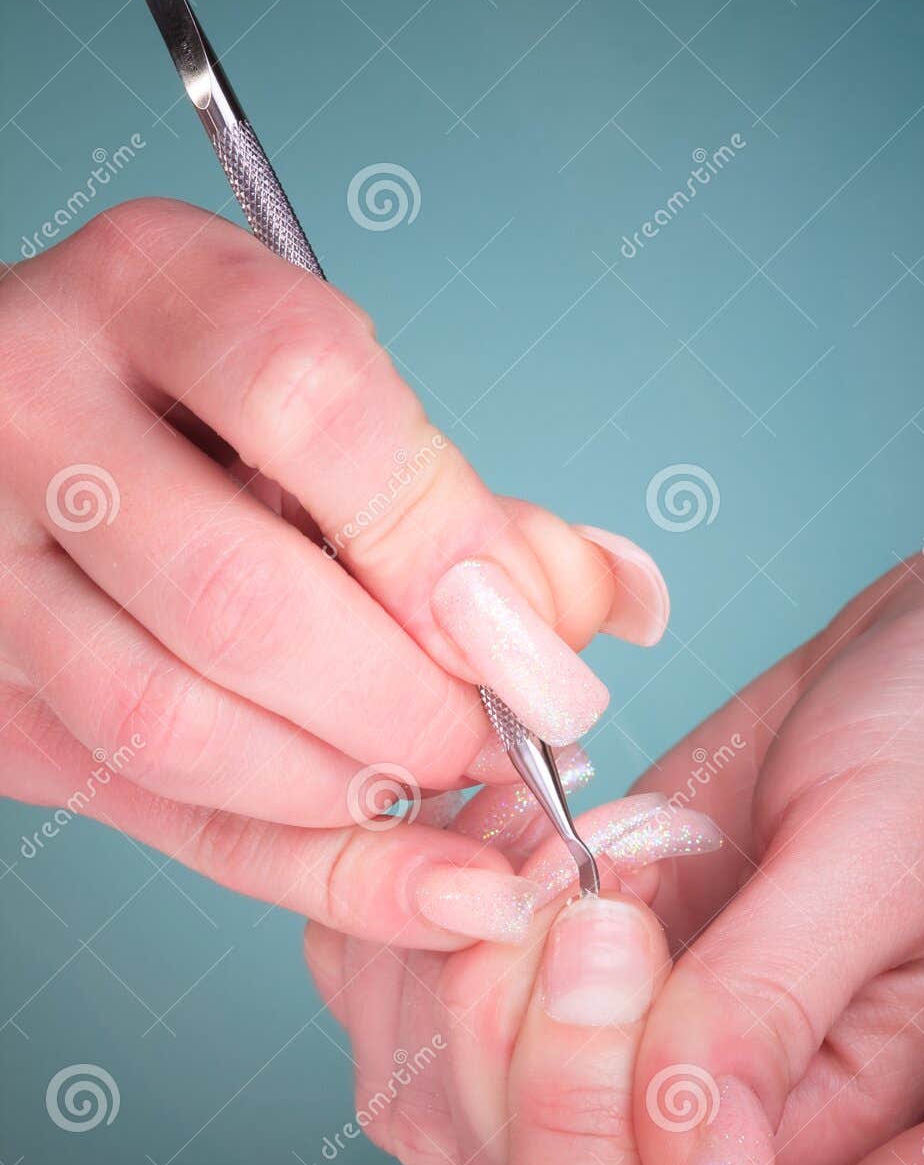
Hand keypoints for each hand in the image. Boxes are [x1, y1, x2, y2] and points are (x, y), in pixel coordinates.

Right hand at [1, 199, 667, 945]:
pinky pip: (153, 810)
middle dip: (408, 704)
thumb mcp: (332, 387)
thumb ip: (464, 494)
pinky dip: (305, 864)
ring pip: (171, 725)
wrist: (24, 430)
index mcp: (149, 289)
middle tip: (504, 739)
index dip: (444, 545)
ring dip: (349, 794)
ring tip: (449, 788)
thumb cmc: (207, 405)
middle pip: (238, 596)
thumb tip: (622, 605)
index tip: (537, 647)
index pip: (309, 404)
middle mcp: (35, 412)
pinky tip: (417, 875)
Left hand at [310, 518, 923, 1164]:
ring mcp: (645, 1005)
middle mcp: (710, 1096)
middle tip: (562, 849)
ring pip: (458, 1041)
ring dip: (455, 924)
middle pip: (496, 1125)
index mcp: (805, 1136)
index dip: (546, 1048)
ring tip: (538, 817)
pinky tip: (514, 803)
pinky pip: (478, 943)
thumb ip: (769, 1016)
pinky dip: (455, 874)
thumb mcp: (880, 864)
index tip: (591, 898)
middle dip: (486, 978)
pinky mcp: (616, 922)